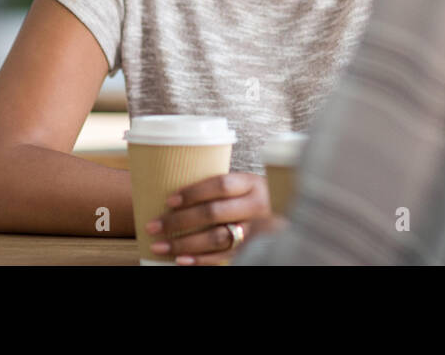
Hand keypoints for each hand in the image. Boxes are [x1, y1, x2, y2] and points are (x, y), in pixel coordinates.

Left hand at [145, 171, 271, 264]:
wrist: (291, 216)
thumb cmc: (253, 199)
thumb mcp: (245, 186)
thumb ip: (221, 189)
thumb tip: (174, 196)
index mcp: (251, 183)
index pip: (220, 185)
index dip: (193, 192)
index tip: (169, 200)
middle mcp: (256, 206)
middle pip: (213, 213)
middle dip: (179, 220)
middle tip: (154, 225)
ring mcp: (255, 230)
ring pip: (216, 238)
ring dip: (183, 243)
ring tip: (159, 245)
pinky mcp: (253, 249)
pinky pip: (223, 257)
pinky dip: (200, 260)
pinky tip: (180, 260)